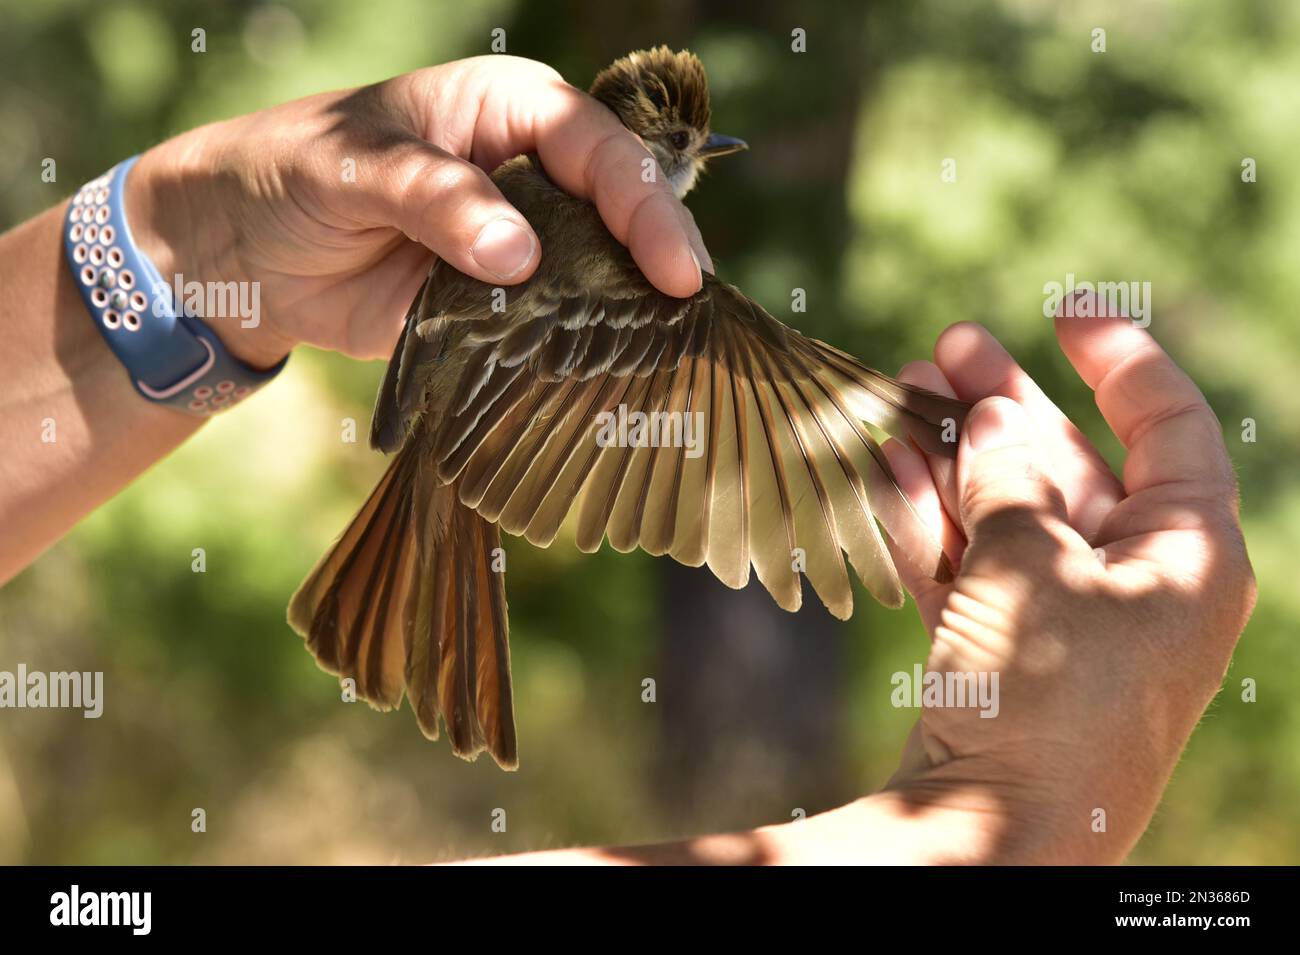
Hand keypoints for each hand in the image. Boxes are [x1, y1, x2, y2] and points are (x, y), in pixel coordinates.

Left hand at [123, 56, 710, 365]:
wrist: (242, 250)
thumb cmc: (293, 172)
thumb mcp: (355, 167)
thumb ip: (437, 198)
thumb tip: (520, 255)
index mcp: (507, 111)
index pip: (594, 145)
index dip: (640, 200)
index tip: (669, 266)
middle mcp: (530, 175)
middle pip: (617, 208)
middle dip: (657, 253)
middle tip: (688, 306)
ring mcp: (521, 245)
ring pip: (596, 271)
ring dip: (627, 308)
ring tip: (669, 348)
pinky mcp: (501, 306)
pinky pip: (552, 326)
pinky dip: (577, 351)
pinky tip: (608, 375)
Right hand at [872, 296, 1256, 862]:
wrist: (994, 831)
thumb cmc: (1042, 693)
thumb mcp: (1028, 559)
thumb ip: (1009, 473)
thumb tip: (997, 411)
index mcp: (1189, 554)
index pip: (1171, 425)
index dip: (1119, 358)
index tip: (1062, 310)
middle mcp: (1142, 584)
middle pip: (1075, 462)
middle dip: (1006, 405)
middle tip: (944, 351)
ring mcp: (1074, 621)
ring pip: (1015, 512)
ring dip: (957, 459)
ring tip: (900, 403)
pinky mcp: (1016, 654)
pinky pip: (983, 565)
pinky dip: (941, 522)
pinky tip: (893, 474)